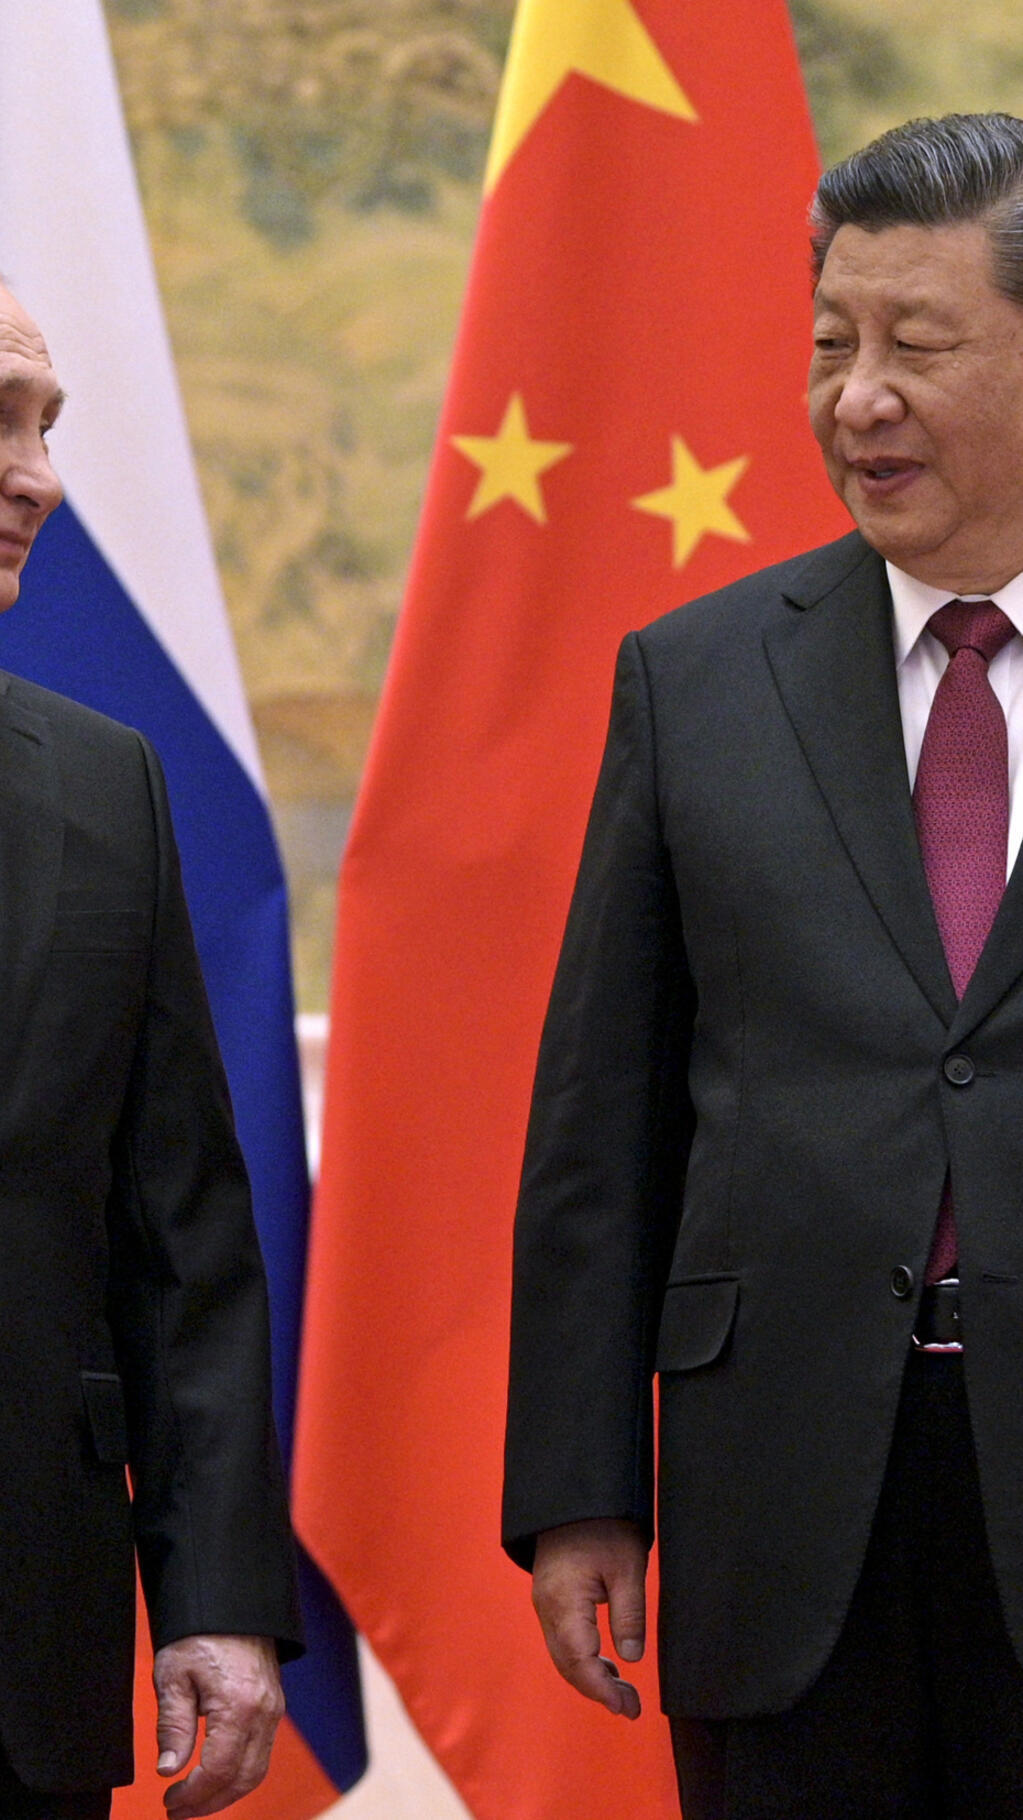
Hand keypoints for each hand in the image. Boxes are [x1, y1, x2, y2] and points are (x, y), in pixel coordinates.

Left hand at [153, 1633, 283, 1816]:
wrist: (231, 1599)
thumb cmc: (199, 1632)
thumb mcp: (174, 1676)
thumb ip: (173, 1726)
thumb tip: (169, 1770)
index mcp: (239, 1706)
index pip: (220, 1771)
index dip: (194, 1795)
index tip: (168, 1800)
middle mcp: (265, 1712)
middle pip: (244, 1779)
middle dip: (210, 1803)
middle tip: (177, 1810)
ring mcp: (275, 1709)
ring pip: (257, 1770)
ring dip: (226, 1792)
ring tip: (194, 1799)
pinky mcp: (275, 1705)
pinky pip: (262, 1752)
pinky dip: (239, 1773)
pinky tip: (214, 1774)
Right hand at [532, 1517, 647, 1718]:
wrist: (576, 1495)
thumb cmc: (605, 1525)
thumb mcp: (627, 1567)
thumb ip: (629, 1614)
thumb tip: (631, 1659)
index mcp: (563, 1600)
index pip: (578, 1660)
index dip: (601, 1689)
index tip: (626, 1707)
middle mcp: (546, 1606)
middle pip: (567, 1663)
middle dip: (597, 1690)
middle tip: (631, 1708)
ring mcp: (544, 1601)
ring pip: (563, 1654)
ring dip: (590, 1676)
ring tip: (624, 1693)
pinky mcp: (550, 1597)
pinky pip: (562, 1639)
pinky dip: (583, 1658)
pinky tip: (607, 1665)